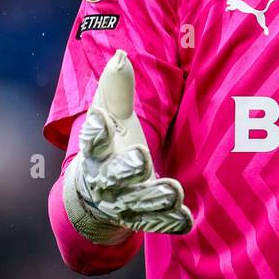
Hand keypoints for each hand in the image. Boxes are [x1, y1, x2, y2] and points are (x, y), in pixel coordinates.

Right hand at [63, 50, 192, 240]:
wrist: (97, 200)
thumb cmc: (109, 148)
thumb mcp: (111, 119)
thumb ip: (116, 90)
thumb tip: (121, 55)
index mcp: (96, 153)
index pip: (92, 141)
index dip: (95, 131)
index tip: (100, 119)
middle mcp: (107, 181)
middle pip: (115, 177)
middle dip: (127, 169)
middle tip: (141, 159)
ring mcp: (126, 203)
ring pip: (139, 204)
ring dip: (155, 199)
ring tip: (172, 190)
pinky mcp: (145, 219)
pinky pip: (158, 223)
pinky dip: (171, 222)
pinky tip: (186, 219)